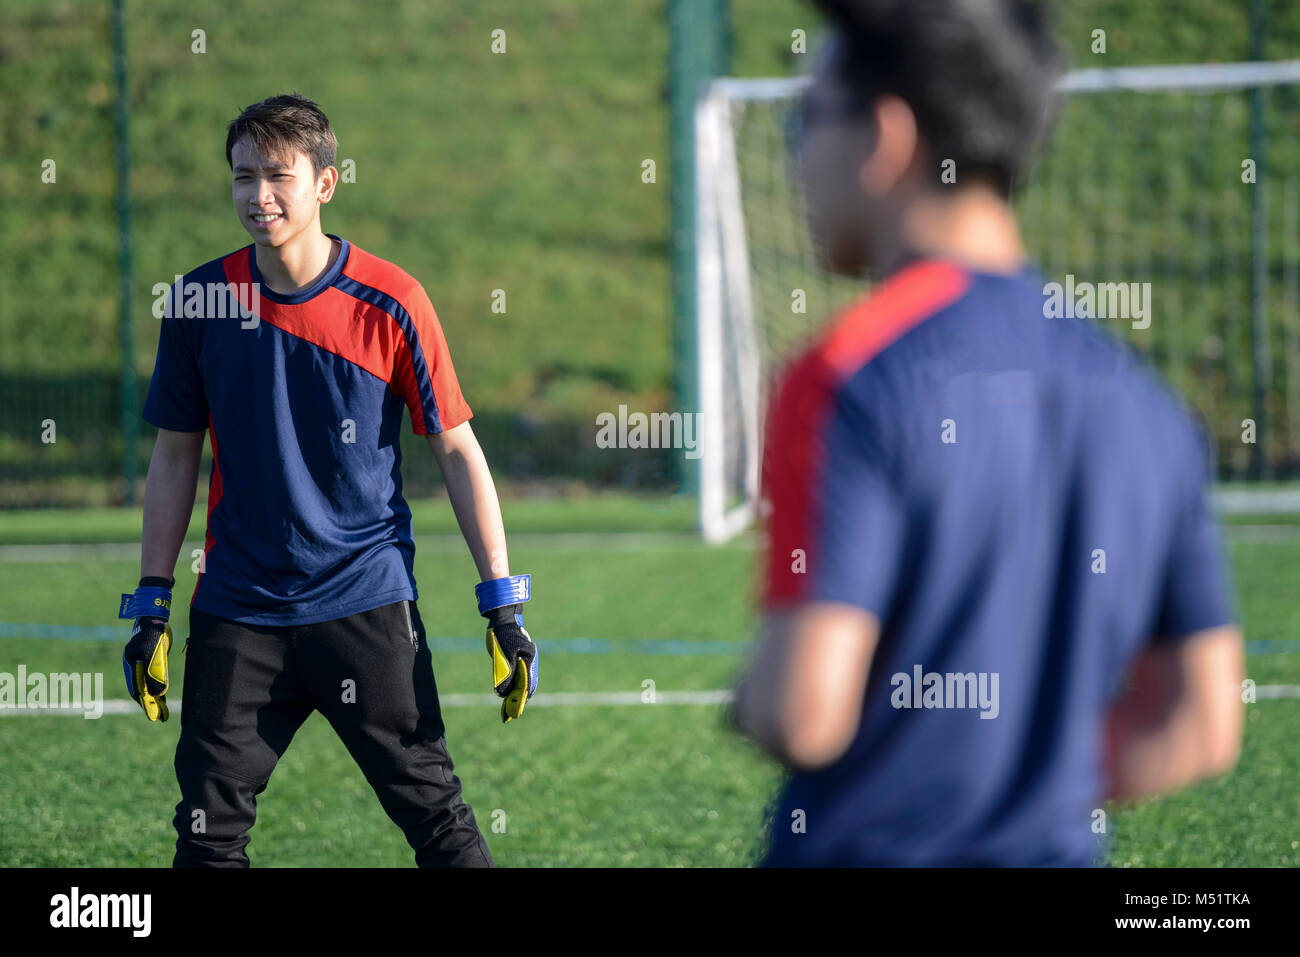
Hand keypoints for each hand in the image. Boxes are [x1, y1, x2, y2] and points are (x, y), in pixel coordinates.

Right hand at [123, 616, 172, 721]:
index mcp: (132, 667)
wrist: (154, 619)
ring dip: (153, 699)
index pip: (138, 691)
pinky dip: (156, 688)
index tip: (153, 716)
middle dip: (149, 705)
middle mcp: (134, 668)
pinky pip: (152, 679)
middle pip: (141, 690)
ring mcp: (141, 665)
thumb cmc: (153, 635)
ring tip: (162, 712)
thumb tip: (157, 695)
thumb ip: (154, 674)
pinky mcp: (149, 662)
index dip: (145, 704)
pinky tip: (161, 697)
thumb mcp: (154, 655)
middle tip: (159, 718)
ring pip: (147, 686)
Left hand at [485, 604, 537, 723]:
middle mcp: (529, 661)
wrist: (502, 618)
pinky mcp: (519, 659)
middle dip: (518, 700)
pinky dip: (514, 686)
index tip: (513, 712)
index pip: (526, 685)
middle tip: (509, 715)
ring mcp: (525, 660)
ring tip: (507, 709)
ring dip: (515, 695)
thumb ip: (505, 675)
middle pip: (526, 685)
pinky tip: (507, 694)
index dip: (519, 699)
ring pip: (523, 682)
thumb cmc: (502, 635)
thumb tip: (502, 693)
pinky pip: (518, 676)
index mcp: (529, 660)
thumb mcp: (503, 656)